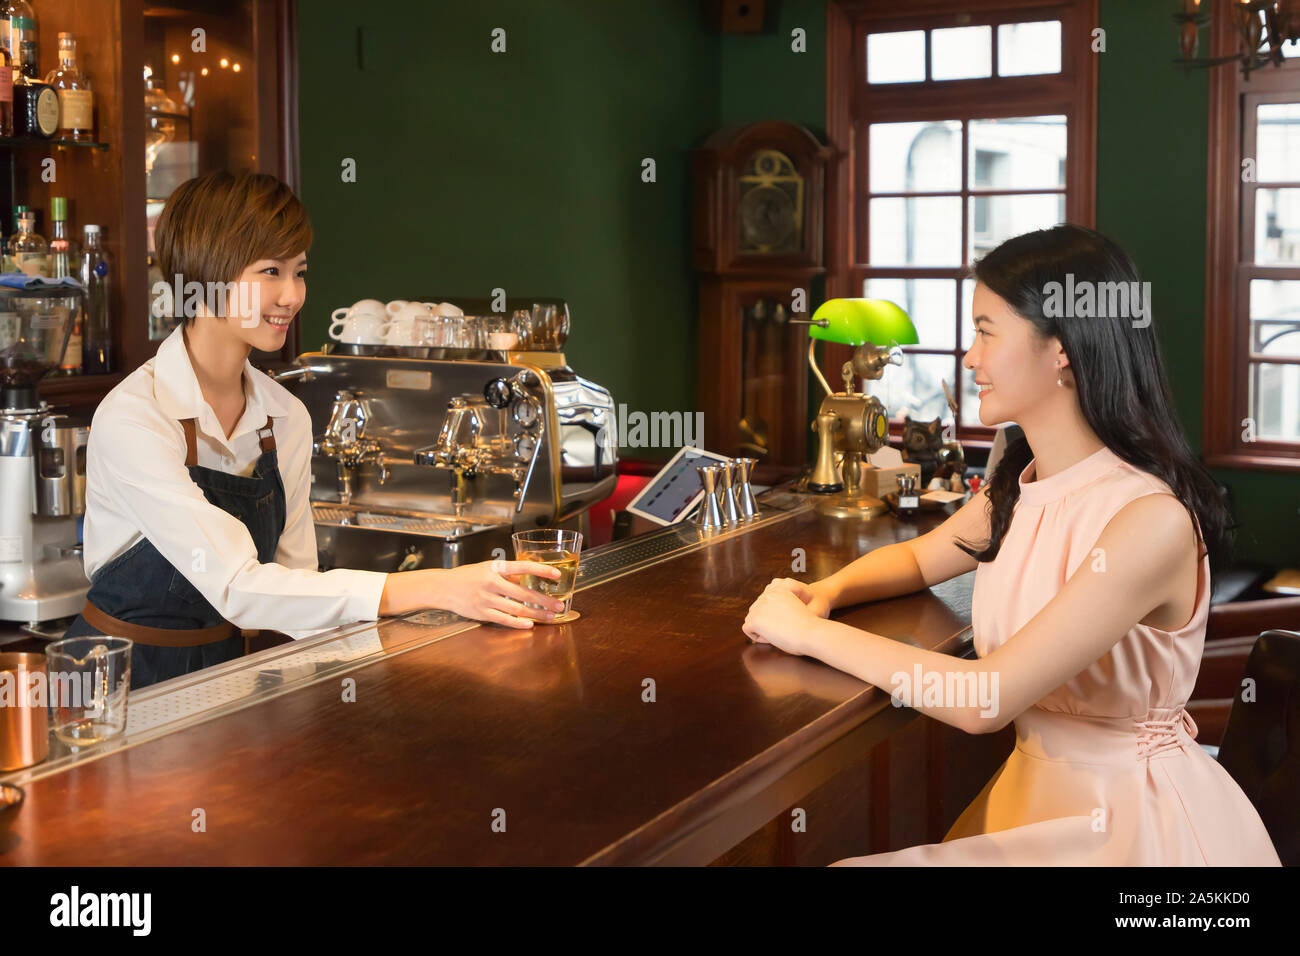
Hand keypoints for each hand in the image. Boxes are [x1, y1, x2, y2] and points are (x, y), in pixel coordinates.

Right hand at [437, 560, 567, 628]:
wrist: (443, 587)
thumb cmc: (468, 576)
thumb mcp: (488, 568)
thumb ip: (508, 574)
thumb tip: (528, 578)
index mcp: (495, 568)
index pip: (523, 566)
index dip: (541, 570)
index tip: (557, 574)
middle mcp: (492, 583)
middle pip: (524, 592)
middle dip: (544, 600)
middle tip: (559, 605)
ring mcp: (486, 599)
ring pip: (517, 608)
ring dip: (536, 613)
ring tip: (550, 616)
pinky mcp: (482, 613)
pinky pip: (504, 619)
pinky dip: (518, 623)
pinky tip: (531, 624)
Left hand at [742, 578, 820, 655]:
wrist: (810, 632)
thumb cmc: (809, 624)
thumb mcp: (796, 607)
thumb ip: (783, 607)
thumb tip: (770, 618)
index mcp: (779, 590)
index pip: (765, 602)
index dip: (772, 616)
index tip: (785, 623)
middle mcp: (767, 595)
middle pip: (756, 610)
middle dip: (764, 621)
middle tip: (781, 630)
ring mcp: (759, 607)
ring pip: (751, 619)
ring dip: (761, 628)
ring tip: (778, 634)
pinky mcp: (754, 619)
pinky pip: (748, 629)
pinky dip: (758, 637)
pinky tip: (772, 638)